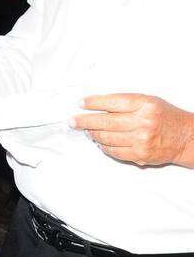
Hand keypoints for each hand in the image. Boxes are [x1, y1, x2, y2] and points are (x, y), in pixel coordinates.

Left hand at [72, 94, 193, 166]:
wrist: (185, 137)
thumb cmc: (165, 117)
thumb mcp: (149, 101)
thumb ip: (125, 104)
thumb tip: (98, 107)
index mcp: (145, 104)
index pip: (112, 102)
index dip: (93, 102)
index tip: (81, 103)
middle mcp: (143, 121)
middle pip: (105, 121)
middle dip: (85, 121)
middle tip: (74, 121)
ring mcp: (141, 140)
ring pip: (107, 138)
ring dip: (92, 134)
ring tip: (86, 131)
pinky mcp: (139, 155)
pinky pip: (114, 151)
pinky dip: (103, 146)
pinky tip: (99, 141)